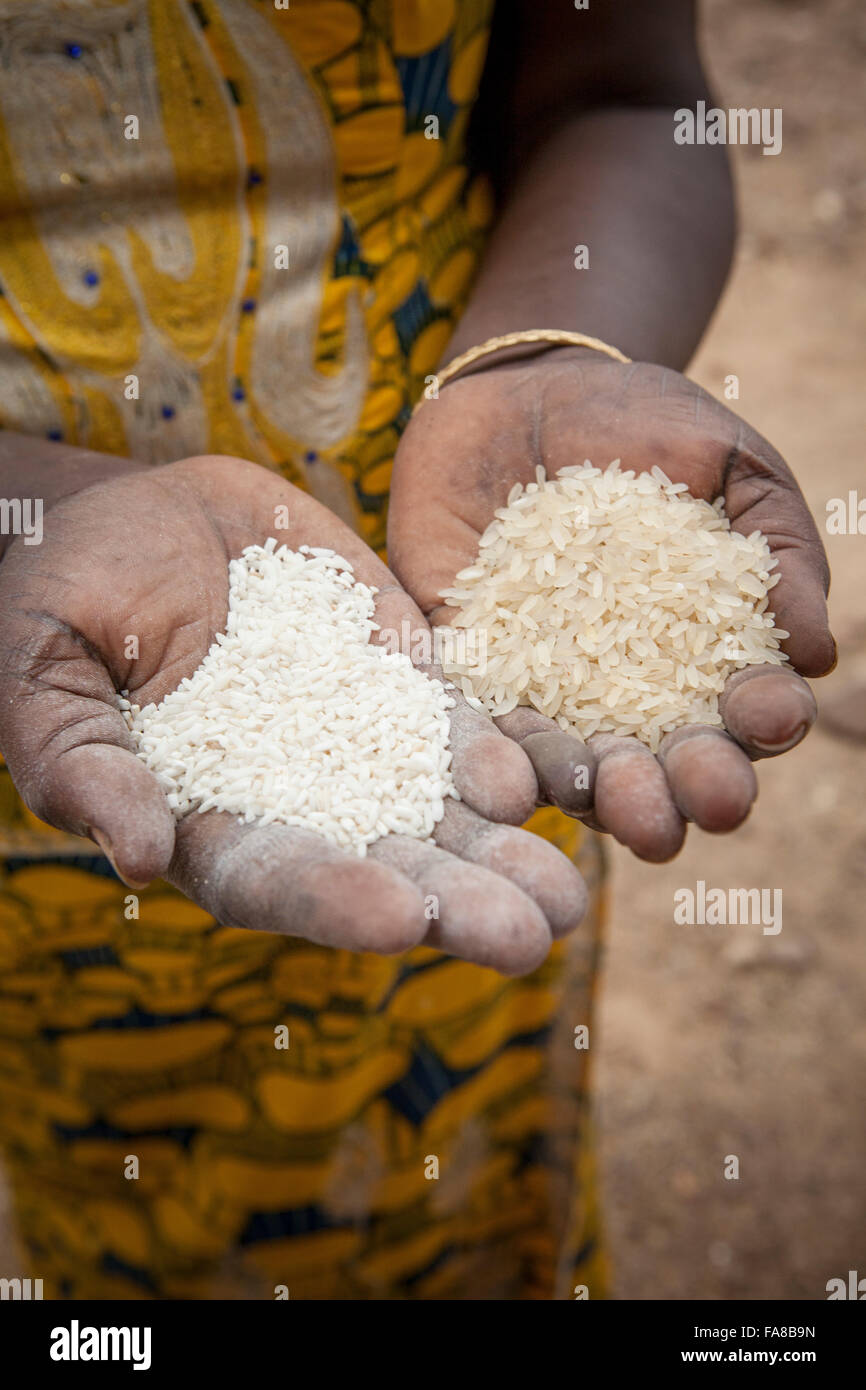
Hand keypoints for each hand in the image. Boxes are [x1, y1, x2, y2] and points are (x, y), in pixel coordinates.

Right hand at [0, 453, 586, 973]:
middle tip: (533, 936)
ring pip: (440, 810)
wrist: (140, 518)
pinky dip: (498, 750)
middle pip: (383, 863)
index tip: (401, 918)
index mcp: (206, 819)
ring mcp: (356, 741)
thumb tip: (135, 855)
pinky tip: (537, 779)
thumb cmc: (65, 598)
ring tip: (571, 895)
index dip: (333, 899)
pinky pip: (457, 721)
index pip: (272, 878)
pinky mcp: (399, 679)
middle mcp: (295, 800)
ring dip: (504, 851)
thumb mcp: (45, 673)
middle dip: (455, 902)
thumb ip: (81, 761)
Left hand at [388, 349, 834, 861]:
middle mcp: (630, 694)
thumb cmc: (645, 425)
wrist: (525, 387)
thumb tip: (819, 656)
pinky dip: (500, 752)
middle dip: (690, 791)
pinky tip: (519, 767)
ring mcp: (547, 689)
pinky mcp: (469, 671)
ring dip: (603, 798)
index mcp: (706, 656)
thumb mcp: (731, 466)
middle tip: (705, 798)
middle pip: (666, 768)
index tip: (771, 711)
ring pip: (577, 769)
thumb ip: (781, 551)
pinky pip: (480, 726)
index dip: (767, 721)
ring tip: (619, 799)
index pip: (746, 713)